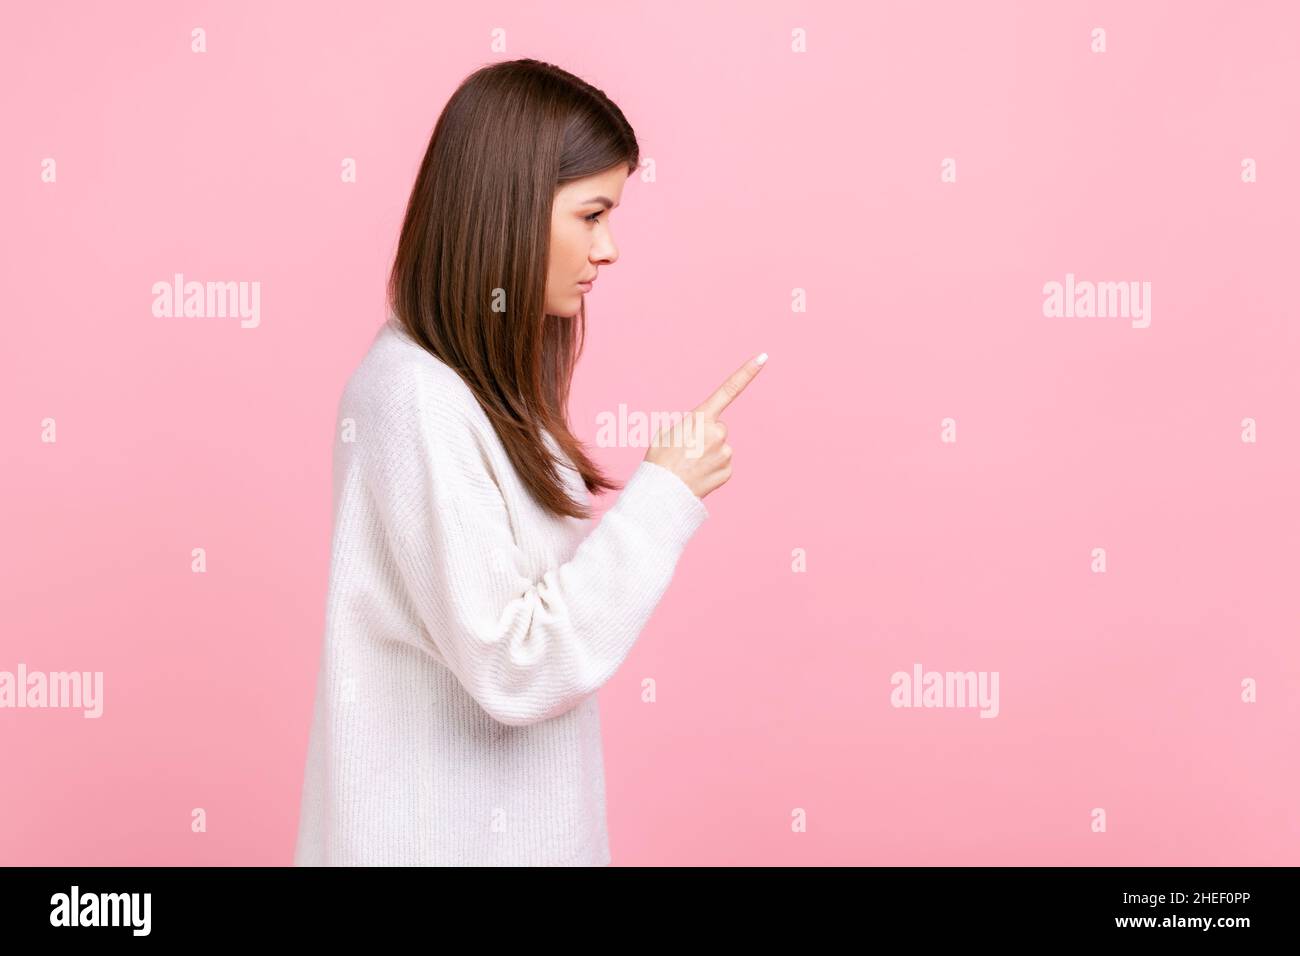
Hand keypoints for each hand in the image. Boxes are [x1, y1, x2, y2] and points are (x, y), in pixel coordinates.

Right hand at [644, 353, 766, 498]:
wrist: (661, 492)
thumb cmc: (660, 460)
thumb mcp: (668, 432)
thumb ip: (689, 425)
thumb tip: (699, 432)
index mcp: (701, 417)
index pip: (728, 390)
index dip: (747, 373)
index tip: (763, 357)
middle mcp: (717, 432)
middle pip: (718, 428)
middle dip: (705, 437)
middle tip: (686, 450)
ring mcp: (725, 452)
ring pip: (720, 447)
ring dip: (708, 454)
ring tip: (689, 464)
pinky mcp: (728, 470)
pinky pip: (722, 465)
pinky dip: (711, 469)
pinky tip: (698, 475)